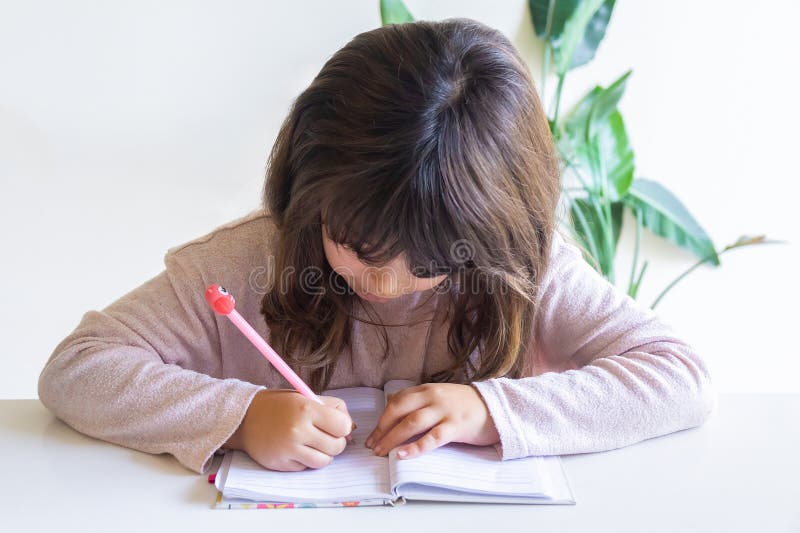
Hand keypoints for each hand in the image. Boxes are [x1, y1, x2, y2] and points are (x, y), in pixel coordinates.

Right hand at [227, 390, 353, 471]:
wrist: (246, 418)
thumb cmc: (280, 406)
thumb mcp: (306, 397)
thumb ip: (332, 408)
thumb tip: (351, 429)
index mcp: (307, 409)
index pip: (343, 426)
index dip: (343, 427)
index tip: (336, 425)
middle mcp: (298, 430)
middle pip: (337, 446)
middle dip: (336, 442)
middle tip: (325, 436)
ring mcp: (289, 449)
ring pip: (324, 461)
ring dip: (323, 455)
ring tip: (313, 444)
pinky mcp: (281, 464)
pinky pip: (306, 468)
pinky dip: (306, 461)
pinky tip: (297, 449)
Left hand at [364, 383, 499, 458]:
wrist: (496, 407)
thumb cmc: (465, 405)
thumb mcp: (439, 395)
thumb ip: (418, 399)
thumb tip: (393, 403)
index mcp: (427, 389)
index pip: (396, 402)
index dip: (381, 419)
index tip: (372, 435)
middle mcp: (433, 397)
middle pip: (399, 411)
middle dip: (382, 429)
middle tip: (372, 446)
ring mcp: (444, 411)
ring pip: (411, 423)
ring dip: (392, 439)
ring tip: (381, 452)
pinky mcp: (456, 426)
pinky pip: (432, 438)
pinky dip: (415, 447)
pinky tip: (402, 455)